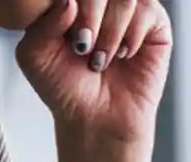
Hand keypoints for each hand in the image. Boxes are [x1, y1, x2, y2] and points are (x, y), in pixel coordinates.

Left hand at [16, 0, 172, 142]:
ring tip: (101, 60)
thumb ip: (42, 23)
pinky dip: (131, 36)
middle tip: (83, 47)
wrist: (97, 120)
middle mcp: (101, 0)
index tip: (66, 33)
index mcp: (71, 0)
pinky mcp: (156, 26)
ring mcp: (130, 10)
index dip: (71, 3)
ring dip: (110, 30)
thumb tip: (69, 0)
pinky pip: (148, 10)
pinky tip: (123, 55)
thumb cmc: (65, 88)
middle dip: (90, 14)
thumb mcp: (35, 56)